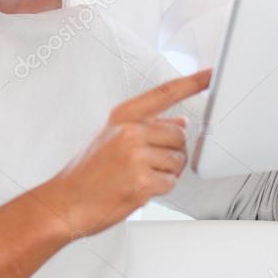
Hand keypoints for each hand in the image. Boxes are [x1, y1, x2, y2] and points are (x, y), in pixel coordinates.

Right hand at [48, 68, 211, 237]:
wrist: (65, 203)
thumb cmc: (85, 174)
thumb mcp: (110, 138)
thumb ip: (145, 127)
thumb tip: (179, 121)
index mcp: (122, 118)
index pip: (164, 93)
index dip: (191, 82)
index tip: (211, 74)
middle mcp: (129, 132)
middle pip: (179, 135)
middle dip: (172, 151)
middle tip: (150, 164)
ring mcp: (136, 156)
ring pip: (178, 161)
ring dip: (166, 173)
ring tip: (140, 177)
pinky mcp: (142, 181)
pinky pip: (170, 182)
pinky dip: (160, 189)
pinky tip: (138, 189)